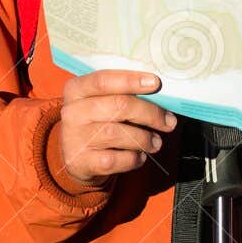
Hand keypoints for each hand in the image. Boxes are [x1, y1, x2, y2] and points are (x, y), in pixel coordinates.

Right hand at [57, 70, 175, 186]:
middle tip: (169, 121)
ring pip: (119, 134)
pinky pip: (116, 159)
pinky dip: (134, 158)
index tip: (156, 83)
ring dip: (145, 138)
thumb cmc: (96, 122)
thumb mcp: (100, 102)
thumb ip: (122, 93)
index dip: (131, 81)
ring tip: (156, 142)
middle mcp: (73, 112)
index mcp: (76, 90)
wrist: (74, 158)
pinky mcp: (82, 162)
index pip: (104, 80)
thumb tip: (157, 92)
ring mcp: (76, 138)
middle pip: (119, 105)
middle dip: (150, 113)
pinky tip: (139, 156)